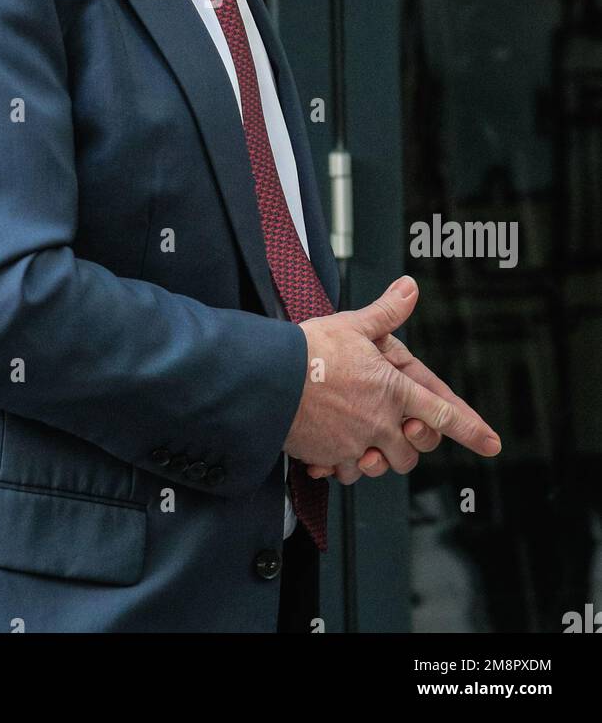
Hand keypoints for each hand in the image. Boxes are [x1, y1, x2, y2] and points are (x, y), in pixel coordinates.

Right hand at [283, 275, 500, 475]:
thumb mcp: (353, 325)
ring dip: (378, 457)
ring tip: (364, 441)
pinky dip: (344, 464)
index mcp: (393, 390)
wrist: (269, 380)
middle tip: (399, 430)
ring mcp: (356, 443)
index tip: (491, 443)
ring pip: (382, 466)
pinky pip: (347, 472)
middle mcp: (381, 422)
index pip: (443, 414)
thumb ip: (386, 312)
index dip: (472, 430)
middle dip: (410, 444)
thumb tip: (409, 288)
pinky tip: (334, 448)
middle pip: (413, 450)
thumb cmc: (310, 350)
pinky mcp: (331, 457)